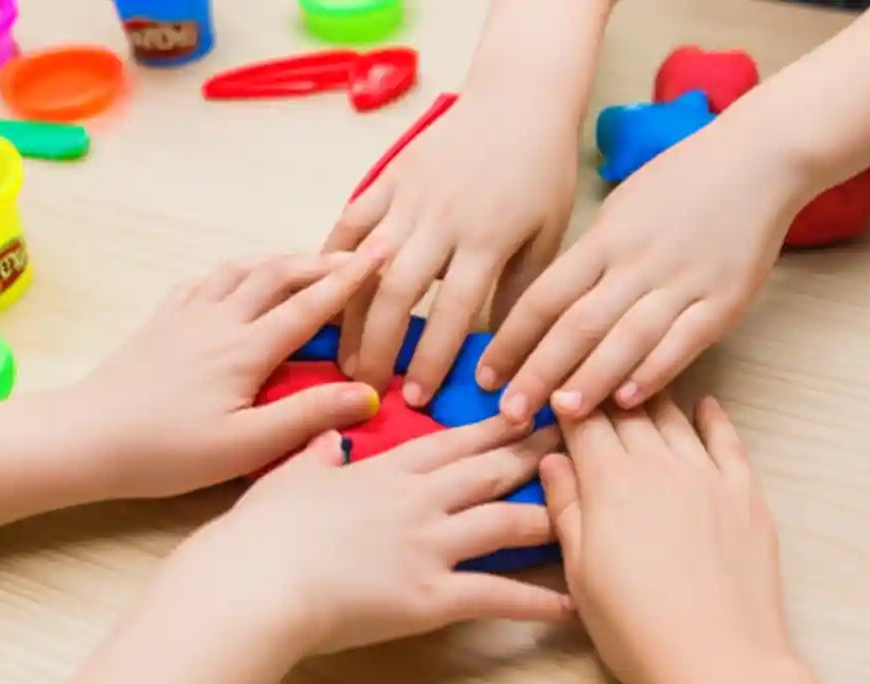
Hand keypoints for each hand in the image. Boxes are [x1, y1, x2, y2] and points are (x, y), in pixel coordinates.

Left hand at [71, 251, 384, 498]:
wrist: (83, 440)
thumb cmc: (165, 452)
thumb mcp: (245, 446)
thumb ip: (307, 416)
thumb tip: (366, 394)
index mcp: (246, 349)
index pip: (311, 304)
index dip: (352, 278)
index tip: (384, 255)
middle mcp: (219, 320)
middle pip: (278, 274)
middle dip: (322, 261)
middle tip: (357, 255)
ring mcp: (186, 316)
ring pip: (241, 269)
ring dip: (280, 260)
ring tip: (306, 262)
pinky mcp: (161, 322)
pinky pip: (203, 281)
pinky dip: (232, 272)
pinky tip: (235, 279)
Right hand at [207, 416, 571, 655]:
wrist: (251, 583)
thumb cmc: (260, 532)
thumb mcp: (288, 475)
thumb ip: (318, 452)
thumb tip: (329, 439)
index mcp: (385, 469)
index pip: (456, 439)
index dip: (499, 424)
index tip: (531, 408)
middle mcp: (418, 499)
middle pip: (494, 468)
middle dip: (541, 452)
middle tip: (582, 440)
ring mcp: (428, 545)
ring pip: (507, 522)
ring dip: (551, 516)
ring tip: (590, 513)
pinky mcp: (430, 596)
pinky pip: (496, 597)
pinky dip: (537, 602)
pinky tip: (569, 606)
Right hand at [324, 85, 577, 406]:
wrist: (519, 100)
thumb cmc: (541, 172)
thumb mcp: (548, 235)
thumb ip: (521, 293)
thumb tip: (503, 354)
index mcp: (486, 238)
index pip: (453, 311)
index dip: (432, 360)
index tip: (416, 397)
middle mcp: (439, 220)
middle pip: (395, 294)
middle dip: (378, 348)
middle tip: (367, 389)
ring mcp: (407, 197)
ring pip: (363, 264)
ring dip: (348, 316)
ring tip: (342, 358)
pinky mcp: (387, 178)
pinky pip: (349, 224)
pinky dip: (329, 261)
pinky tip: (321, 297)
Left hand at [478, 121, 812, 422]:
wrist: (759, 160)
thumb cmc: (683, 182)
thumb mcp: (622, 207)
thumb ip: (591, 257)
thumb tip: (553, 304)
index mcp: (605, 238)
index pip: (544, 296)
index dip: (511, 340)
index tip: (485, 376)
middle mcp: (638, 262)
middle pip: (577, 324)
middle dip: (539, 372)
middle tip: (509, 413)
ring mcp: (683, 282)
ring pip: (627, 339)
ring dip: (592, 379)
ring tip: (562, 414)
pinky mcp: (725, 301)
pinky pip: (684, 342)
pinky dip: (655, 371)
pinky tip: (629, 399)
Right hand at [542, 396, 816, 683]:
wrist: (719, 658)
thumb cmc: (638, 628)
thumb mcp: (580, 573)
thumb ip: (566, 509)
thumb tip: (552, 461)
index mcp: (610, 483)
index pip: (583, 423)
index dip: (566, 401)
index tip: (556, 388)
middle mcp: (659, 465)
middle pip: (626, 411)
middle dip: (605, 389)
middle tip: (593, 375)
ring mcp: (707, 475)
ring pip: (674, 417)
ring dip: (652, 395)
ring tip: (638, 379)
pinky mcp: (745, 494)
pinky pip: (727, 441)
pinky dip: (714, 418)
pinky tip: (706, 405)